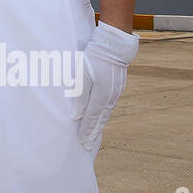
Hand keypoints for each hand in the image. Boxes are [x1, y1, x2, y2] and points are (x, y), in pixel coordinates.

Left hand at [75, 21, 138, 150]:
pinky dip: (103, 114)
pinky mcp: (117, 87)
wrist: (113, 46)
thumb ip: (78, 97)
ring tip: (93, 134)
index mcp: (100, 96)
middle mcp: (110, 97)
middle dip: (93, 132)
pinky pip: (109, 105)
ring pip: (105, 113)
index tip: (82, 143)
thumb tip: (76, 116)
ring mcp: (115, 92)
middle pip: (100, 119)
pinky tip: (100, 116)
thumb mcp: (81, 76)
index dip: (86, 131)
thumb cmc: (93, 59)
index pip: (91, 118)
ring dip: (99, 124)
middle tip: (87, 145)